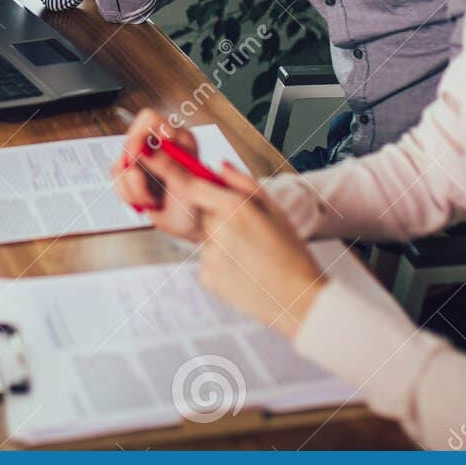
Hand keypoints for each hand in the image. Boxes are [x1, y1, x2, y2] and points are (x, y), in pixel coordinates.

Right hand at [110, 109, 208, 240]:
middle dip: (133, 168)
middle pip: (129, 141)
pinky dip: (128, 194)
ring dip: (132, 187)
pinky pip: (117, 179)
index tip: (138, 156)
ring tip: (152, 200)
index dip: (139, 135)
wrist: (193, 227)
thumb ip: (167, 165)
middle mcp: (161, 145)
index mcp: (179, 139)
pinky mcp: (135, 175)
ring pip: (120, 163)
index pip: (150, 120)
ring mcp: (146, 160)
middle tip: (144, 184)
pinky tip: (145, 202)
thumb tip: (147, 148)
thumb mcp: (186, 186)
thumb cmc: (199, 207)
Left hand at [157, 156, 327, 338]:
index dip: (182, 176)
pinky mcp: (207, 277)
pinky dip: (220, 264)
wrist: (297, 299)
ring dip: (221, 241)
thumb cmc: (290, 252)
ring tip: (249, 254)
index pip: (191, 184)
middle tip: (247, 232)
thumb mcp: (275, 209)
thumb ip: (242, 182)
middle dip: (217, 217)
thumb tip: (219, 166)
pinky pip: (206, 261)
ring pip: (206, 238)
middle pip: (202, 213)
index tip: (167, 165)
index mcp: (234, 208)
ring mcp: (210, 256)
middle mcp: (217, 230)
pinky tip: (243, 270)